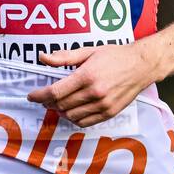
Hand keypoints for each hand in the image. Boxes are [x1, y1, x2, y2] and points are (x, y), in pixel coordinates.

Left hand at [26, 42, 160, 127]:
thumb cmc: (116, 56)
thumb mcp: (89, 51)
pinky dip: (73, 119)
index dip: (39, 96)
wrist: (142, 65)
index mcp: (87, 76)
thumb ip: (64, 57)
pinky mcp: (109, 113)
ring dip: (59, 111)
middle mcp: (94, 93)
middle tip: (43, 98)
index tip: (31, 96)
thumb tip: (43, 57)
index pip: (55, 92)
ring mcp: (103, 105)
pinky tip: (71, 111)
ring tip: (57, 104)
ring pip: (71, 116)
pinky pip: (85, 122)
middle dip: (48, 103)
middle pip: (61, 105)